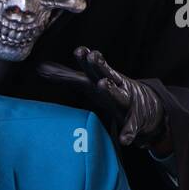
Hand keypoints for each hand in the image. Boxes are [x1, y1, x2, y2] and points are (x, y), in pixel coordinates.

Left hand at [36, 47, 168, 149]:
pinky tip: (125, 139)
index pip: (93, 67)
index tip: (80, 50)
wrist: (147, 106)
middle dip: (100, 66)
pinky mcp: (134, 120)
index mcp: (103, 78)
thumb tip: (40, 68)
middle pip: (107, 74)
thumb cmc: (110, 91)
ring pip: (119, 96)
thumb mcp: (89, 82)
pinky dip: (128, 132)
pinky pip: (131, 127)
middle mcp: (116, 87)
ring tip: (103, 84)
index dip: (86, 59)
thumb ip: (65, 76)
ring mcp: (126, 102)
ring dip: (111, 90)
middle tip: (93, 57)